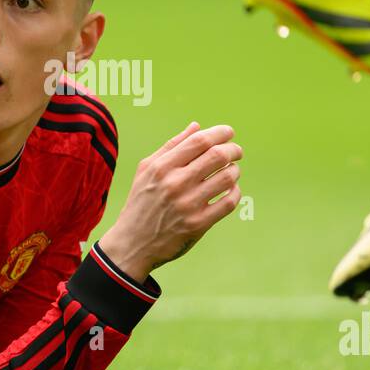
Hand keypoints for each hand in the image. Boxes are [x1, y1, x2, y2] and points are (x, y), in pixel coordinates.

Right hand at [97, 122, 242, 281]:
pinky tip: (230, 190)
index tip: (229, 133)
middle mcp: (175, 184)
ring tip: (232, 171)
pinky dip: (235, 192)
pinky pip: (229, 202)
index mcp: (162, 167)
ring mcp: (188, 205)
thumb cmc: (141, 201)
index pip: (199, 141)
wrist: (132, 243)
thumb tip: (197, 126)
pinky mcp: (198, 224)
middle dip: (233, 149)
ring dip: (235, 171)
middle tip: (236, 151)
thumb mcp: (147, 170)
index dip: (220, 133)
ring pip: (227, 178)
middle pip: (217, 156)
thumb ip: (171, 146)